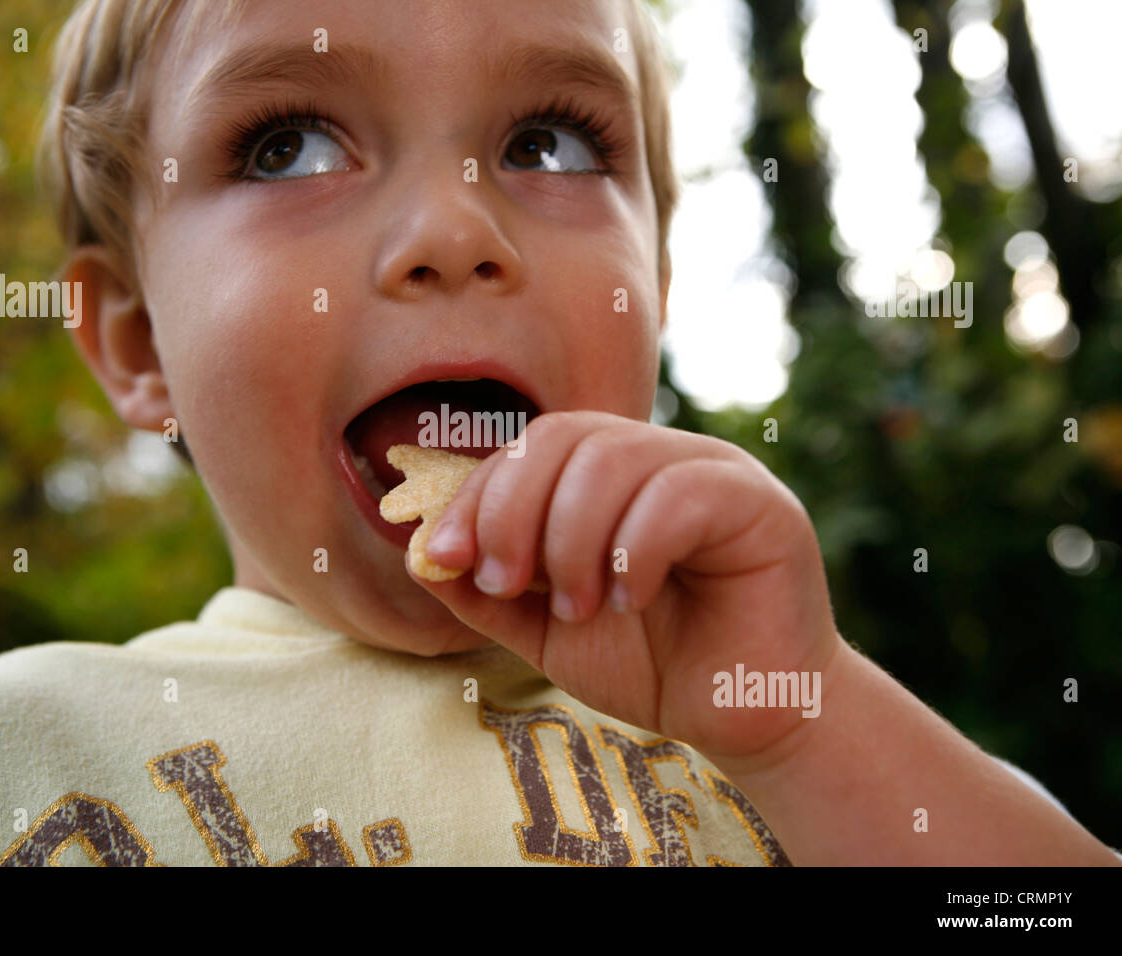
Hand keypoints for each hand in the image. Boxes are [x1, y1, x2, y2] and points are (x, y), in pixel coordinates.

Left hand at [413, 410, 847, 764]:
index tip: (444, 557)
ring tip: (576, 608)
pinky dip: (632, 549)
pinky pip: (680, 493)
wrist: (738, 720)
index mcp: (607, 475)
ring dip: (571, 539)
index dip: (475, 495)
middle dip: (512, 511)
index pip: (528, 448)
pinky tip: (627, 600)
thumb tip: (420, 553)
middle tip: (507, 583)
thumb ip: (486, 592)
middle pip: (562, 436)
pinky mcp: (760, 505)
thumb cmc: (649, 663)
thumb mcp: (544, 629)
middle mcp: (658, 456)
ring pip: (614, 457)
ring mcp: (713, 470)